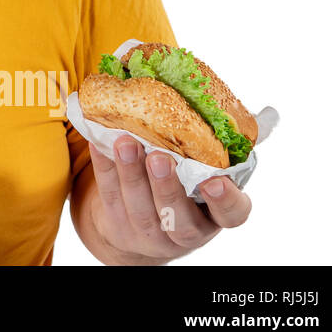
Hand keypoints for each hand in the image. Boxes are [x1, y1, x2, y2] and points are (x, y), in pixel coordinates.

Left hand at [85, 134, 251, 263]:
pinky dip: (105, 168)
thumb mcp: (199, 174)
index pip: (232, 214)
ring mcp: (151, 234)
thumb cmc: (180, 186)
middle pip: (180, 219)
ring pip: (140, 209)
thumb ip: (202, 150)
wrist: (139, 225)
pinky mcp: (119, 226)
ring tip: (125, 144)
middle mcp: (188, 230)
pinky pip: (110, 197)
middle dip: (167, 187)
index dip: (226, 201)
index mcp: (216, 214)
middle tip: (159, 158)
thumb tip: (194, 97)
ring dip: (131, 174)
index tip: (215, 182)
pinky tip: (99, 144)